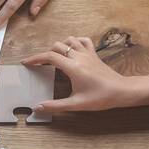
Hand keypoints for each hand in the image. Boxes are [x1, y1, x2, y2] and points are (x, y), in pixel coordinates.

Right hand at [22, 37, 137, 114]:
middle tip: (40, 65)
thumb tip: (37, 108)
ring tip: (55, 58)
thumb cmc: (100, 98)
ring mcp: (88, 53)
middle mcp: (79, 57)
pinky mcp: (95, 54)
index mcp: (73, 67)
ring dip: (60, 46)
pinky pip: (83, 41)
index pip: (50, 57)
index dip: (35, 58)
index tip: (26, 63)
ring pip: (69, 40)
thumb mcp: (76, 104)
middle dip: (45, 54)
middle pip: (57, 46)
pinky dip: (75, 42)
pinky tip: (72, 50)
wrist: (121, 91)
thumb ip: (56, 106)